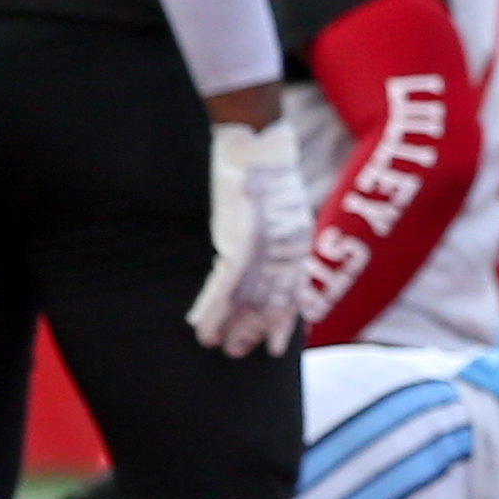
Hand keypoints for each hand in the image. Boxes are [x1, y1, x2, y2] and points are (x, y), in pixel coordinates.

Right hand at [187, 117, 310, 356]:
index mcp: (297, 244)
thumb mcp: (279, 209)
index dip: (283, 324)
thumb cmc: (266, 172)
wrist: (258, 144)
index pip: (291, 294)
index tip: (276, 347)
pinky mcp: (237, 243)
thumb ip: (274, 236)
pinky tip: (201, 326)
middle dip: (253, 331)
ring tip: (217, 348)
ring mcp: (262, 249)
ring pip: (245, 300)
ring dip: (229, 326)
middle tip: (237, 353)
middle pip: (269, 303)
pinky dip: (212, 308)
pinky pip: (223, 284)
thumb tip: (263, 254)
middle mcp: (285, 252)